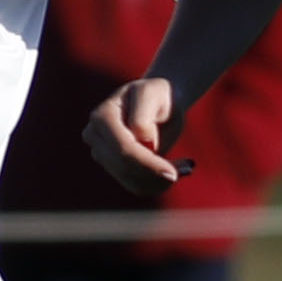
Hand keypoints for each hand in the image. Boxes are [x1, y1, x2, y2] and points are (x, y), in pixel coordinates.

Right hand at [84, 76, 180, 191]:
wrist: (159, 103)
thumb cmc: (158, 94)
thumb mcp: (154, 94)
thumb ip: (143, 116)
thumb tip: (143, 142)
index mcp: (102, 117)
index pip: (123, 149)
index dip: (148, 164)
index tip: (174, 172)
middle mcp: (95, 137)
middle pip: (125, 167)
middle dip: (156, 173)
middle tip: (186, 168)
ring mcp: (102, 154)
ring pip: (131, 181)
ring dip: (160, 181)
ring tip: (184, 166)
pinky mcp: (114, 167)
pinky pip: (136, 186)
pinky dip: (158, 184)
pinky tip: (176, 170)